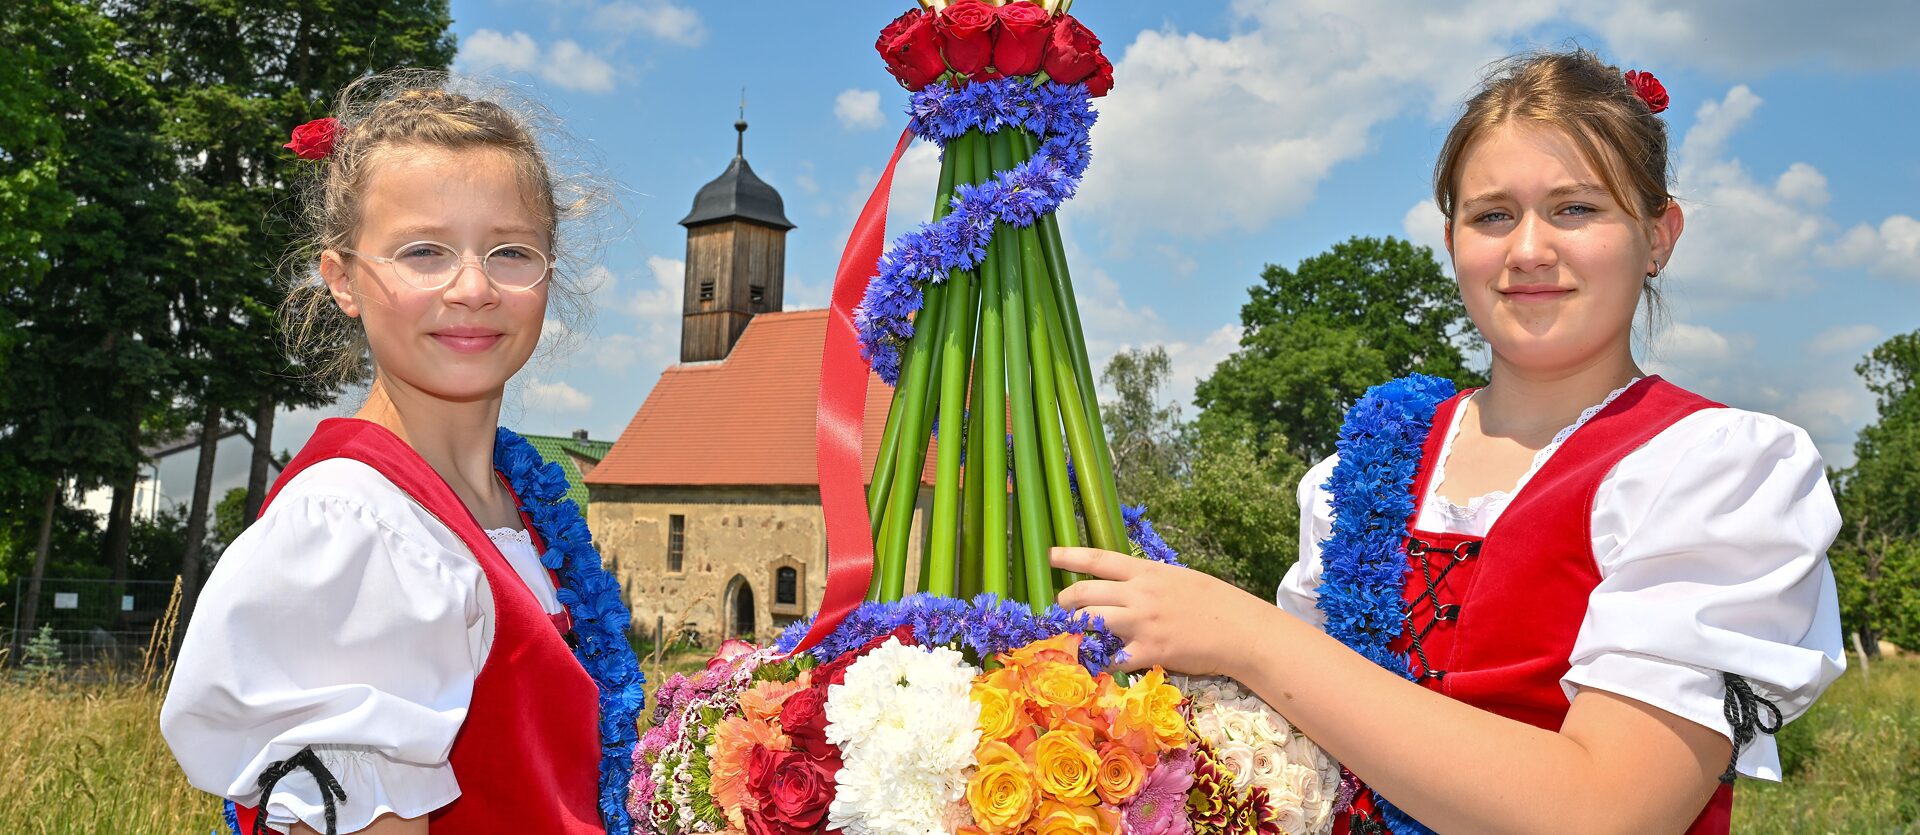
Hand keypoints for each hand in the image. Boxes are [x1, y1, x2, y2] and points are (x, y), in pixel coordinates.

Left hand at [1052, 546, 1277, 676]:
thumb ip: (1149, 581)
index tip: (1050, 554)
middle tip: (1060, 606)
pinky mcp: (1150, 651)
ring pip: (1092, 622)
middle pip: (1086, 593)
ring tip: (1074, 632)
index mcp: (1147, 573)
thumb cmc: (1213, 602)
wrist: (1239, 629)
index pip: (1100, 559)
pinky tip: (1104, 663)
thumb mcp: (1179, 579)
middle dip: (1066, 600)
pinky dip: (1106, 661)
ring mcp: (1143, 624)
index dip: (1070, 556)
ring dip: (1077, 627)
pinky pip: (1115, 658)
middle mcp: (1140, 595)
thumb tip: (1127, 584)